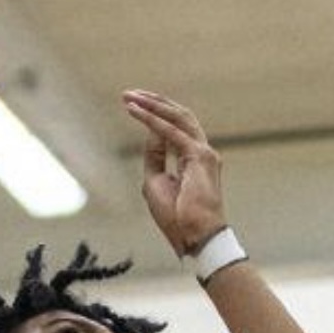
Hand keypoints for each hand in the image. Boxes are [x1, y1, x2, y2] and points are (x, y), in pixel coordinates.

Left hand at [123, 90, 226, 254]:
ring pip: (178, 117)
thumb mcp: (156, 182)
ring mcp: (203, 153)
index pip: (174, 131)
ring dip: (153, 105)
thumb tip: (150, 133)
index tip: (132, 108)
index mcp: (194, 162)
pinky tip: (135, 110)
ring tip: (130, 97)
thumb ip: (155, 157)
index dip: (152, 119)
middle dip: (154, 103)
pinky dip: (151, 119)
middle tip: (130, 95)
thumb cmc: (177, 218)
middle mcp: (202, 154)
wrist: (195, 237)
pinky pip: (171, 131)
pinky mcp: (199, 156)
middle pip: (179, 118)